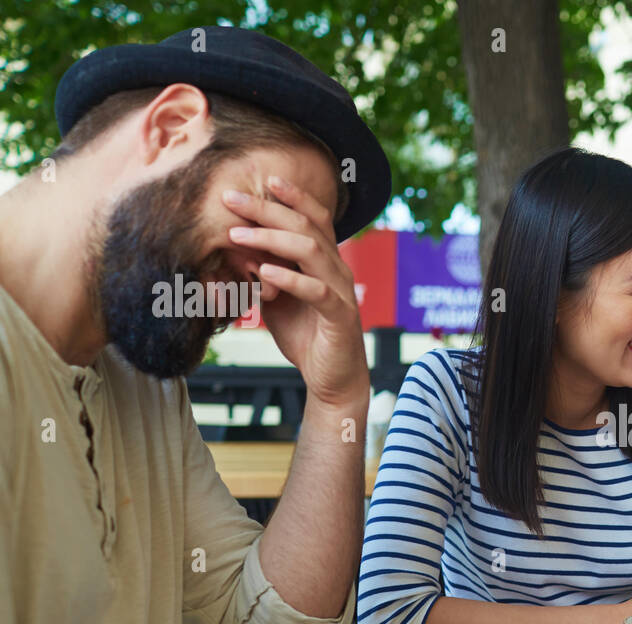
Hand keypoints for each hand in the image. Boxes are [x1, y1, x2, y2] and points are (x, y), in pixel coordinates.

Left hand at [223, 176, 368, 407]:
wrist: (332, 378)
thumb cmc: (304, 335)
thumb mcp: (275, 298)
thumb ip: (261, 272)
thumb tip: (231, 247)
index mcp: (325, 262)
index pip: (314, 218)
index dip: (293, 196)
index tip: (263, 178)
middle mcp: (337, 270)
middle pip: (307, 226)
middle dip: (267, 209)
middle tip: (231, 198)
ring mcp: (341, 291)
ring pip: (312, 251)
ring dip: (272, 239)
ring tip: (237, 235)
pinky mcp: (340, 317)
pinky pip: (318, 291)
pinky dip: (291, 278)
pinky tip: (265, 273)